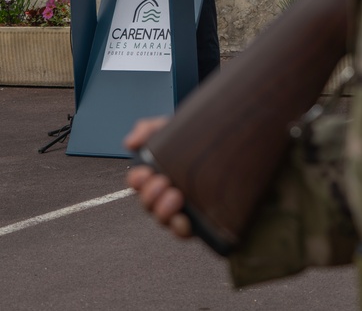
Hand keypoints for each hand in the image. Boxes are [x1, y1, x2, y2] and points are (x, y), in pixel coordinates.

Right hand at [124, 116, 191, 238]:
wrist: (232, 145)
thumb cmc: (196, 140)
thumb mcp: (172, 129)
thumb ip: (149, 129)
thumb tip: (130, 143)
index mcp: (156, 174)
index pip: (137, 182)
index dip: (136, 180)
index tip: (145, 172)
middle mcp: (165, 194)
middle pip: (147, 203)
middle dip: (150, 195)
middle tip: (163, 182)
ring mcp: (181, 209)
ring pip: (163, 220)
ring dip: (163, 211)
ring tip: (175, 196)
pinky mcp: (199, 221)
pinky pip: (183, 232)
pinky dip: (180, 228)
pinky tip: (185, 219)